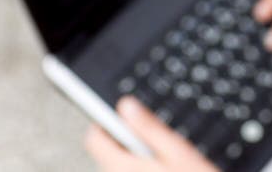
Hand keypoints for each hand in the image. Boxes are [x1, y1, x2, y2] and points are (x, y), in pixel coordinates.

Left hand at [85, 96, 218, 171]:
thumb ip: (148, 128)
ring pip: (121, 171)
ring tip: (166, 166)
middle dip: (127, 146)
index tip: (122, 119)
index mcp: (122, 167)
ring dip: (135, 165)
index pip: (94, 139)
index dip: (106, 123)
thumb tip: (127, 106)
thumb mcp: (177, 151)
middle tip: (156, 146)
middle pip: (108, 157)